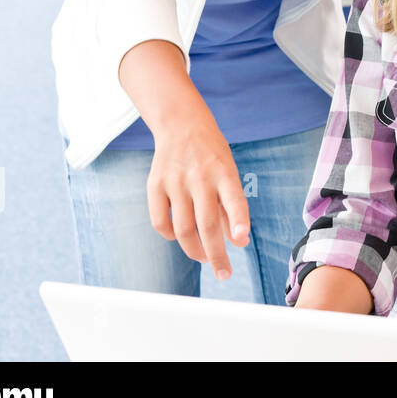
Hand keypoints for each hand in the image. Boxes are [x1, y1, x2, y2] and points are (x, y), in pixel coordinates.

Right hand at [146, 116, 250, 279]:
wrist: (181, 123)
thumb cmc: (212, 154)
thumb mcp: (229, 171)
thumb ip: (231, 206)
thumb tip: (237, 241)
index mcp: (223, 171)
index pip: (233, 199)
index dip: (238, 221)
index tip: (242, 240)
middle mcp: (199, 177)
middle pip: (206, 224)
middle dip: (216, 255)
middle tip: (224, 273)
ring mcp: (174, 181)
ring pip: (182, 229)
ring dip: (195, 251)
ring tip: (205, 258)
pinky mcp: (154, 185)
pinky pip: (160, 222)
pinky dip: (170, 237)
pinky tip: (180, 238)